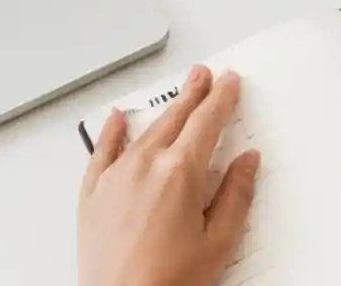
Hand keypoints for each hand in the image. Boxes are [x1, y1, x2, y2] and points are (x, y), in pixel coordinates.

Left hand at [78, 66, 260, 285]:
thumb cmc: (166, 283)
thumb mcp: (218, 242)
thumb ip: (236, 195)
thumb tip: (247, 162)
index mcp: (180, 172)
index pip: (207, 122)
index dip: (222, 98)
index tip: (229, 83)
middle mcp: (144, 165)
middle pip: (176, 118)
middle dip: (194, 94)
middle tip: (204, 75)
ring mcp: (115, 177)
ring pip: (145, 131)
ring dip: (164, 109)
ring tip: (178, 95)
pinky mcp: (93, 194)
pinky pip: (102, 151)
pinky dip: (111, 132)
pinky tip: (117, 118)